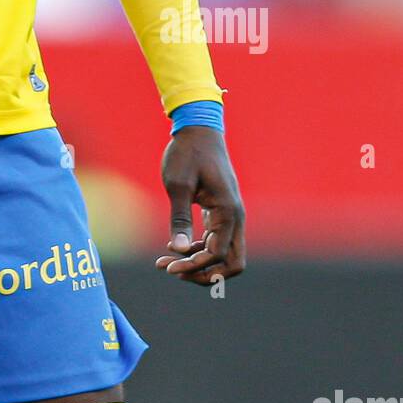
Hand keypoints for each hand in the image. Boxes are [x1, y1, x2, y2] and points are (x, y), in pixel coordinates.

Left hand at [156, 126, 245, 285]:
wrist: (197, 128)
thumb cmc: (187, 153)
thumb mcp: (177, 184)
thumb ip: (179, 218)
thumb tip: (178, 250)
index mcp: (228, 211)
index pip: (218, 254)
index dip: (194, 266)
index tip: (168, 266)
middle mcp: (235, 217)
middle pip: (232, 264)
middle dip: (204, 274)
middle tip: (174, 272)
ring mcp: (230, 215)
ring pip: (224, 254)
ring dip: (199, 263)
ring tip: (167, 262)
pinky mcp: (220, 212)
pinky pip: (216, 241)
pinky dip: (199, 249)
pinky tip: (174, 247)